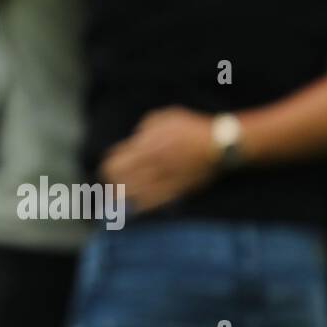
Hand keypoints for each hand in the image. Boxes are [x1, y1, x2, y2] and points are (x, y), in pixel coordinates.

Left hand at [100, 107, 218, 213]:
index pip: (116, 162)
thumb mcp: (162, 119)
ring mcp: (164, 179)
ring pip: (134, 194)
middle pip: (120, 181)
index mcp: (146, 146)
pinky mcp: (177, 190)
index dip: (108, 166)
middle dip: (112, 184)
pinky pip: (154, 202)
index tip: (108, 168)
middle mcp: (152, 165)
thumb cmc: (190, 128)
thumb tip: (134, 142)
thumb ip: (144, 131)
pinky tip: (135, 207)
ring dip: (123, 197)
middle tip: (109, 186)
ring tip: (117, 199)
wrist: (219, 144)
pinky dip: (141, 206)